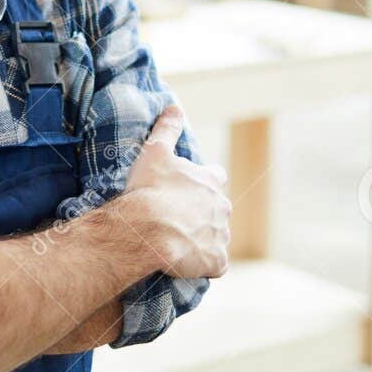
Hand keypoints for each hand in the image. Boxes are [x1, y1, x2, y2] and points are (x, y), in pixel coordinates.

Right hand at [122, 105, 230, 279]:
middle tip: (179, 218)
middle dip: (205, 213)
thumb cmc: (149, 189)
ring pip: (218, 237)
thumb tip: (174, 106)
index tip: (188, 189)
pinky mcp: (217, 261)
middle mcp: (222, 207)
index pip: (216, 177)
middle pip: (219, 209)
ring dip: (204, 239)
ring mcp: (221, 236)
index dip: (203, 183)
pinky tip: (189, 264)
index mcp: (210, 181)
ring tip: (180, 244)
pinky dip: (206, 264)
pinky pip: (216, 264)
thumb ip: (167, 129)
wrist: (148, 228)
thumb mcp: (154, 152)